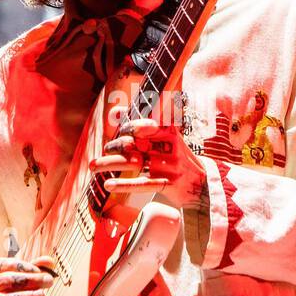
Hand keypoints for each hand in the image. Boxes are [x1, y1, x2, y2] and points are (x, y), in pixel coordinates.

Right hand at [0, 255, 55, 295]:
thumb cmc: (10, 289)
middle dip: (28, 280)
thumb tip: (49, 261)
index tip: (40, 271)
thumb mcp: (21, 276)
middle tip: (47, 281)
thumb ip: (34, 268)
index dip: (24, 267)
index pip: (5, 264)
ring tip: (40, 295)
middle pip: (4, 280)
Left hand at [90, 117, 207, 209]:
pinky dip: (125, 184)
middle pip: (137, 143)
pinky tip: (109, 185)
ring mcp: (169, 166)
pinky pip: (143, 184)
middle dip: (116, 146)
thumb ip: (141, 125)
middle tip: (105, 150)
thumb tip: (116, 111)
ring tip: (93, 166)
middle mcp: (169, 147)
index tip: (121, 132)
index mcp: (170, 132)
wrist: (202, 185)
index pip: (146, 124)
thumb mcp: (166, 139)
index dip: (131, 126)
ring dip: (110, 164)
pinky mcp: (168, 184)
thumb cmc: (178, 159)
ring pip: (134, 163)